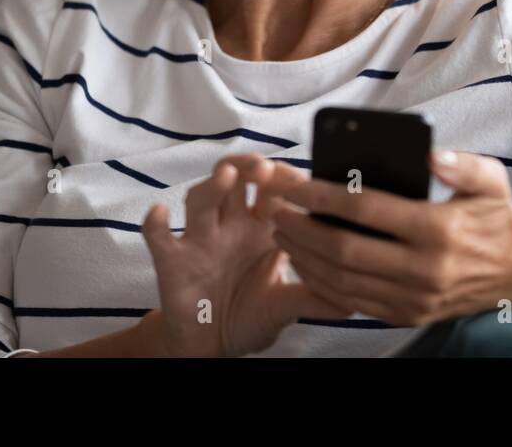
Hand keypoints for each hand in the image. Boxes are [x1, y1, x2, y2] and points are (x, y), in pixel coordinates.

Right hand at [141, 154, 354, 356]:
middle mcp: (231, 225)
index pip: (275, 189)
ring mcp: (200, 239)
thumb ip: (315, 298)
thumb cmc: (249, 314)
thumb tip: (356, 300)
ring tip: (226, 177)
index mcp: (263, 228)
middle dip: (247, 166)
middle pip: (235, 179)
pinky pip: (158, 236)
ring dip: (212, 186)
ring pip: (201, 200)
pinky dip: (155, 224)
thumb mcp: (286, 306)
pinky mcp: (172, 260)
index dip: (285, 179)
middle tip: (263, 167)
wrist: (210, 346)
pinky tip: (160, 214)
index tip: (302, 179)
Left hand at [255, 150, 511, 326]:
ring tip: (282, 232)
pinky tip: (305, 261)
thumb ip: (460, 165)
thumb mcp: (491, 179)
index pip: (365, 209)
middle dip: (301, 228)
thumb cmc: (496, 216)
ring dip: (304, 256)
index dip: (321, 194)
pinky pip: (354, 302)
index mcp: (438, 229)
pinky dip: (322, 283)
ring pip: (342, 280)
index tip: (291, 182)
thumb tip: (427, 155)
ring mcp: (415, 298)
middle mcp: (424, 269)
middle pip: (344, 248)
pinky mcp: (409, 315)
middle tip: (275, 210)